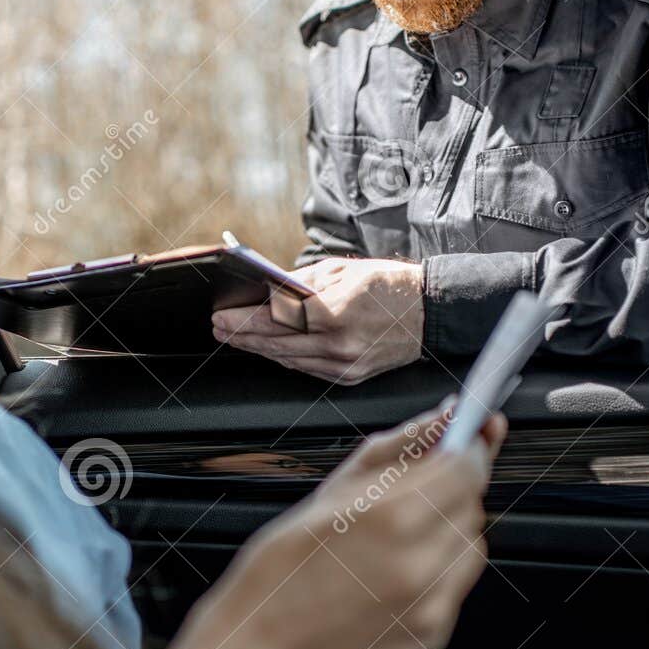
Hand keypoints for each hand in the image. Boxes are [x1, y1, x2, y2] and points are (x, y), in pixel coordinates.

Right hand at [159, 403, 506, 648]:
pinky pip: (458, 582)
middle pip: (472, 503)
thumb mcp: (333, 489)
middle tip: (414, 490)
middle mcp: (419, 562)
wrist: (266, 645)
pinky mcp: (435, 632)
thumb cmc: (285, 564)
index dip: (471, 448)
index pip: (466, 468)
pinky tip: (397, 570)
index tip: (467, 438)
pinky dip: (440, 568)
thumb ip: (400, 447)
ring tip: (398, 537)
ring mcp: (430, 602)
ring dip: (449, 528)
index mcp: (389, 516)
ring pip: (472, 542)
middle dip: (453, 488)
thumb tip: (446, 416)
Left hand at [211, 258, 423, 384]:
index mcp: (335, 313)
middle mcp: (338, 345)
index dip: (244, 320)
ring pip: (289, 360)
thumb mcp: (342, 271)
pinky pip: (307, 369)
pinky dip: (285, 358)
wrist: (429, 312)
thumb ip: (301, 284)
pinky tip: (269, 350)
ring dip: (260, 349)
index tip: (221, 316)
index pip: (276, 319)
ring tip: (237, 338)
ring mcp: (344, 365)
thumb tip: (268, 291)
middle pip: (277, 344)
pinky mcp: (350, 377)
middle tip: (219, 328)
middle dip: (243, 336)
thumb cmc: (387, 285)